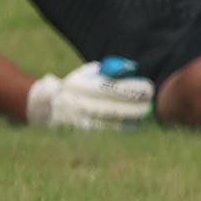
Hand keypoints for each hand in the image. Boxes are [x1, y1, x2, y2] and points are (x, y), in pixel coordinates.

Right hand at [26, 60, 154, 129]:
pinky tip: (134, 126)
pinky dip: (121, 130)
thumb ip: (110, 70)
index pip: (110, 88)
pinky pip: (104, 133)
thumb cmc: (79, 85)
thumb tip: (131, 67)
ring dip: (130, 121)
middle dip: (135, 108)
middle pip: (111, 109)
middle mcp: (77, 103)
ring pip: (109, 123)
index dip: (132, 90)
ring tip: (144, 116)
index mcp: (80, 85)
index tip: (148, 89)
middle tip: (150, 106)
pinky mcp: (79, 133)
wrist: (50, 105)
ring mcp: (77, 120)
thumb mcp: (89, 72)